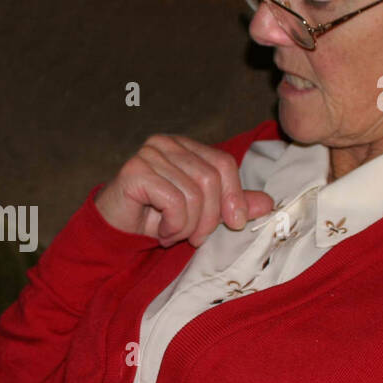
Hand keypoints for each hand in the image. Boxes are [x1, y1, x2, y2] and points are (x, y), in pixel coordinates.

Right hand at [95, 134, 273, 246]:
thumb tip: (268, 203)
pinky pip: (173, 201)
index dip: (234, 195)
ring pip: (192, 193)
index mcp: (185, 146)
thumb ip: (231, 205)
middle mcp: (166, 143)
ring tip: (173, 234)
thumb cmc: (155, 219)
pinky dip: (173, 225)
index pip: (223, 163)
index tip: (235, 224)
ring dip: (188, 226)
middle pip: (210, 179)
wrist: (114, 232)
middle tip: (195, 239)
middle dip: (209, 218)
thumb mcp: (200, 213)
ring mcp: (148, 154)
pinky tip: (160, 231)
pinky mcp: (134, 171)